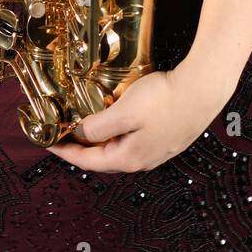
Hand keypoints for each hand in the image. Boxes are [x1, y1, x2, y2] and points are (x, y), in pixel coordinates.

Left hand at [48, 62, 232, 172]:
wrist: (202, 90)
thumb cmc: (164, 100)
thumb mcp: (124, 112)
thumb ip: (98, 127)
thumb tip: (80, 135)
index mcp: (129, 158)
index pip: (88, 162)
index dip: (66, 153)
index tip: (49, 144)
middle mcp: (142, 159)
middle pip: (103, 158)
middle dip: (81, 148)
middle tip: (62, 135)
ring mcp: (156, 149)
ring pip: (118, 148)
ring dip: (99, 140)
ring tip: (83, 126)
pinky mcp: (165, 136)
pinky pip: (132, 139)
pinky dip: (116, 132)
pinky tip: (114, 119)